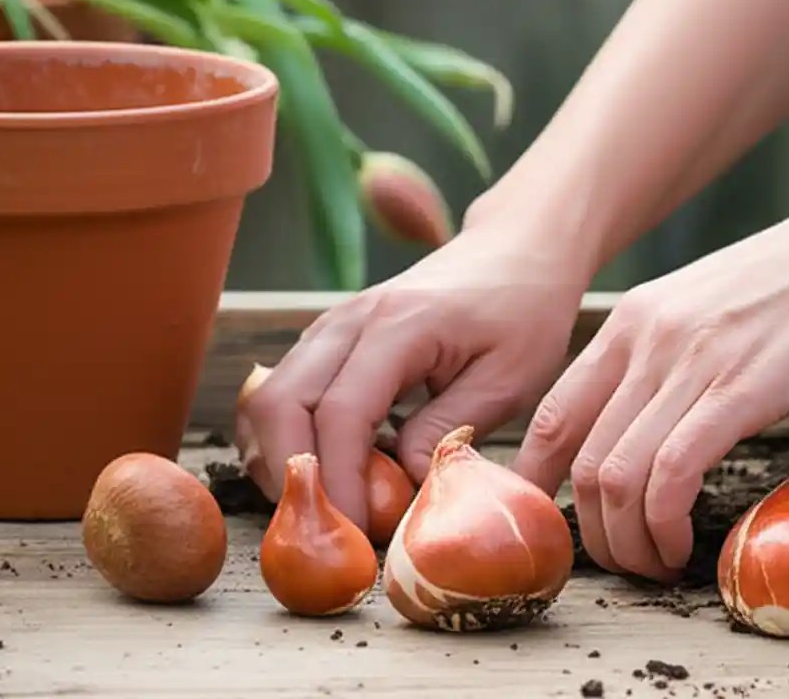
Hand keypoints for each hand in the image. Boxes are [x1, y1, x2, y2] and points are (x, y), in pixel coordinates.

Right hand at [241, 218, 588, 531]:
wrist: (514, 252)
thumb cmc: (522, 312)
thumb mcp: (508, 380)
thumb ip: (449, 431)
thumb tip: (402, 487)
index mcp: (398, 326)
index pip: (340, 413)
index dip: (339, 483)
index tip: (354, 537)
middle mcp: (348, 321)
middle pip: (280, 405)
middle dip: (293, 479)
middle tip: (326, 533)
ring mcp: (329, 327)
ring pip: (266, 399)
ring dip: (281, 461)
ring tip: (321, 510)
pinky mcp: (326, 340)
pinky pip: (279, 393)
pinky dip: (284, 440)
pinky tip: (321, 475)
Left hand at [511, 179, 788, 582]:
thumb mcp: (713, 310)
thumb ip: (672, 358)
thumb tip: (652, 421)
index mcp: (634, 322)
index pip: (551, 417)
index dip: (541, 485)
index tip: (563, 527)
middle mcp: (646, 339)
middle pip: (577, 461)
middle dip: (593, 533)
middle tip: (628, 564)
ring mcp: (691, 362)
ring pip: (614, 477)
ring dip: (628, 543)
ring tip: (658, 566)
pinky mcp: (743, 389)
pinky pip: (672, 476)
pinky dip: (665, 527)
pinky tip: (687, 545)